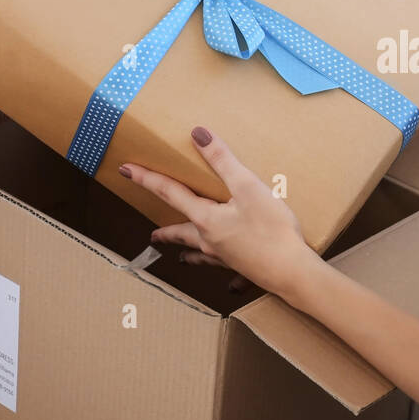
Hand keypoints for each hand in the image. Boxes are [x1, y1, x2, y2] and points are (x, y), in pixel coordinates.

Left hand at [120, 125, 319, 299]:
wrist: (292, 272)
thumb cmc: (272, 229)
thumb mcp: (248, 186)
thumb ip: (222, 160)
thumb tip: (198, 134)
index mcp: (206, 219)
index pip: (169, 194)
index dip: (147, 179)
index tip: (126, 171)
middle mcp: (209, 240)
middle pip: (181, 232)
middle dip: (166, 231)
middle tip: (153, 235)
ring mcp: (226, 258)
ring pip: (200, 254)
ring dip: (188, 252)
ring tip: (183, 257)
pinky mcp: (244, 268)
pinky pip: (226, 270)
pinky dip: (223, 272)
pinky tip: (231, 285)